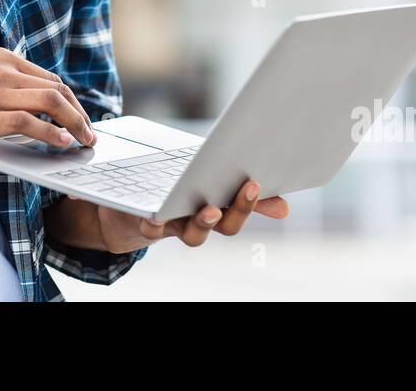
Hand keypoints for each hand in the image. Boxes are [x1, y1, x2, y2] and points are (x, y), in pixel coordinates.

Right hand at [0, 46, 98, 148]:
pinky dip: (50, 133)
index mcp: (2, 58)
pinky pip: (28, 122)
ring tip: (83, 141)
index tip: (79, 118)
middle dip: (79, 113)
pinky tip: (61, 142)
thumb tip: (28, 106)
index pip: (49, 78)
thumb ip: (0, 81)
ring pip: (49, 102)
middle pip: (57, 89)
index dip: (70, 101)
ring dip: (73, 123)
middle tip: (89, 134)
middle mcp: (2, 70)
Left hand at [80, 180, 289, 252]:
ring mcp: (176, 225)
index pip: (241, 210)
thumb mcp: (209, 185)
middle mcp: (200, 222)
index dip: (254, 200)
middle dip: (239, 209)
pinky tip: (155, 212)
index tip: (260, 181)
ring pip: (194, 234)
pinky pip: (152, 228)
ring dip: (204, 222)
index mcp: (218, 208)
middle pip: (225, 225)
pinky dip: (154, 222)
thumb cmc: (177, 193)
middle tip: (250, 187)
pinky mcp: (148, 223)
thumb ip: (243, 197)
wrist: (130, 211)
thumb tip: (285, 209)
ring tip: (210, 209)